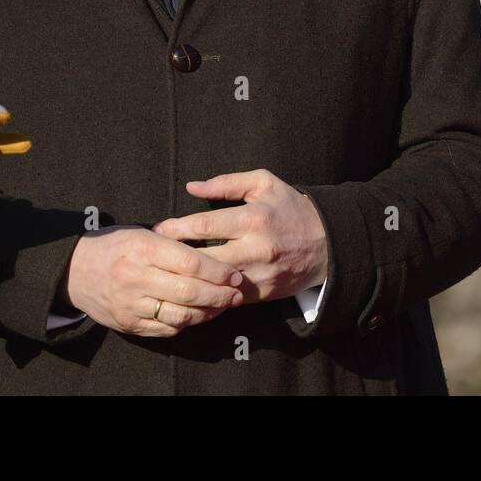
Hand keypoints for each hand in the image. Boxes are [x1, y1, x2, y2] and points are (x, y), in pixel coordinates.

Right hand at [63, 225, 244, 338]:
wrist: (73, 270)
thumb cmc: (115, 245)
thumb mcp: (141, 233)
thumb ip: (174, 242)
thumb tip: (214, 250)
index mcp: (143, 248)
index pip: (189, 262)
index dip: (217, 271)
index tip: (235, 274)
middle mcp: (136, 277)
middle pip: (189, 291)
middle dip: (219, 295)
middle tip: (238, 294)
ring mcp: (130, 304)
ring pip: (180, 314)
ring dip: (208, 312)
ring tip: (224, 306)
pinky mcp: (128, 324)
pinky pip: (166, 328)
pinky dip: (188, 324)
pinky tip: (201, 315)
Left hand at [151, 169, 328, 304]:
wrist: (327, 244)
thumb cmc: (289, 209)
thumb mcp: (264, 184)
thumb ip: (227, 182)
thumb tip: (192, 187)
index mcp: (253, 218)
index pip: (206, 225)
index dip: (177, 228)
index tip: (158, 229)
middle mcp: (255, 249)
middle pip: (205, 258)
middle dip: (176, 257)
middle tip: (153, 255)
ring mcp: (259, 275)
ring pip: (213, 282)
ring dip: (188, 279)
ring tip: (165, 274)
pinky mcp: (261, 294)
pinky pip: (227, 298)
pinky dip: (207, 294)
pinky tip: (190, 289)